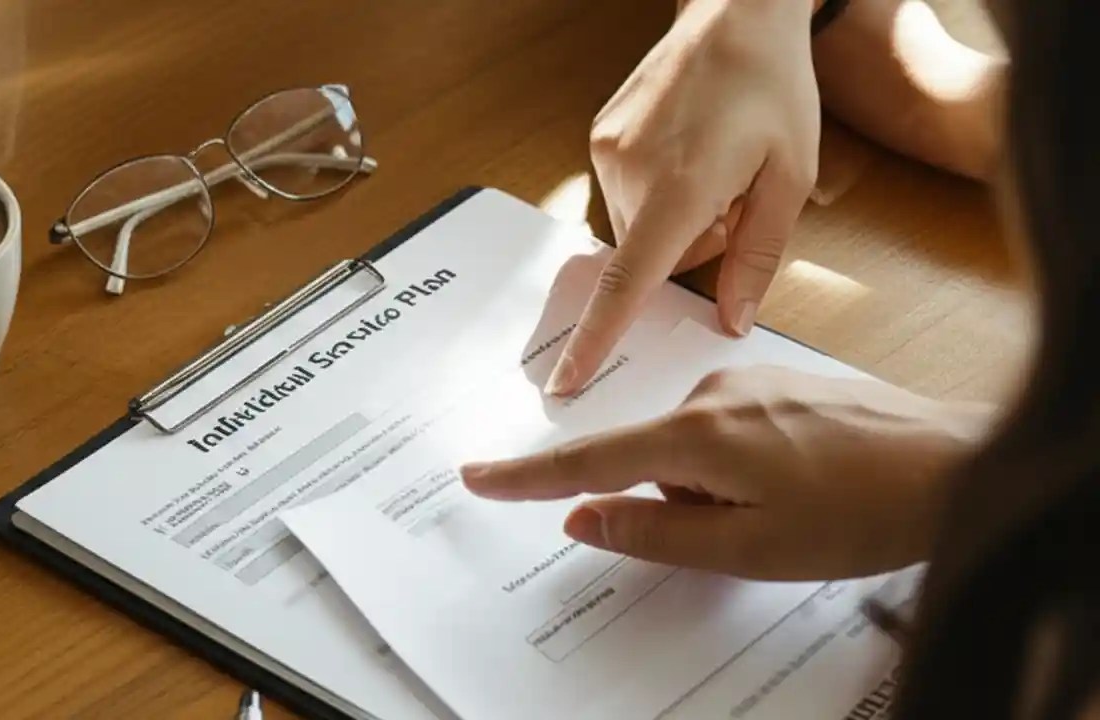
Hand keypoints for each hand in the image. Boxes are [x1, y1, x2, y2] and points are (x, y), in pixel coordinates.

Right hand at [462, 366, 989, 580]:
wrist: (954, 463)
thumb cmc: (859, 512)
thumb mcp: (747, 548)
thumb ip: (652, 533)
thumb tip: (579, 519)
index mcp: (698, 436)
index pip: (589, 462)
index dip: (527, 477)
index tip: (476, 476)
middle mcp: (714, 394)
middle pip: (651, 460)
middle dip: (678, 504)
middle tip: (755, 530)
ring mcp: (750, 380)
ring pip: (696, 449)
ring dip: (719, 487)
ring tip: (796, 507)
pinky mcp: (778, 380)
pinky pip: (731, 430)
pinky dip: (745, 463)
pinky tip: (804, 479)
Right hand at [549, 0, 820, 394]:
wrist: (735, 14)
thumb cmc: (772, 89)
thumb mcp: (789, 178)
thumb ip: (757, 258)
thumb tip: (729, 321)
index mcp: (680, 189)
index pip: (629, 283)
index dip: (597, 338)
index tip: (566, 381)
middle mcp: (630, 173)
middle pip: (651, 258)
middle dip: (692, 245)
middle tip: (731, 194)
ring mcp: (606, 152)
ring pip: (638, 228)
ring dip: (673, 216)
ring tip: (708, 161)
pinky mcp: (599, 138)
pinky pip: (625, 195)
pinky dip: (656, 190)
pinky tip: (684, 148)